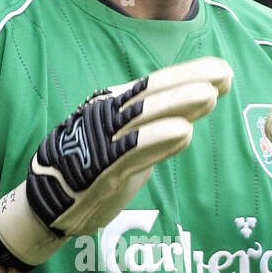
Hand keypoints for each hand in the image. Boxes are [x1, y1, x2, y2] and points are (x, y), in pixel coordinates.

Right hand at [0, 58, 232, 269]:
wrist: (47, 202)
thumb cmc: (90, 170)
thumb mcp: (127, 147)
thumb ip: (154, 136)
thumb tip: (189, 123)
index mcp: (113, 106)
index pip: (155, 85)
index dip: (188, 75)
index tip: (223, 70)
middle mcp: (106, 116)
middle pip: (151, 94)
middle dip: (188, 83)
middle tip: (224, 75)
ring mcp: (100, 141)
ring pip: (142, 117)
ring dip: (176, 105)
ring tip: (210, 96)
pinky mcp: (97, 170)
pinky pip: (130, 151)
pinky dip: (157, 140)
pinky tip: (184, 132)